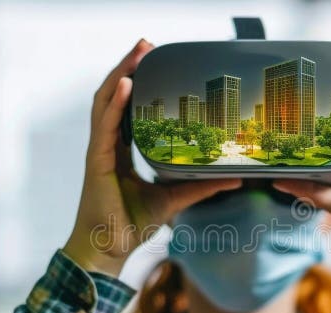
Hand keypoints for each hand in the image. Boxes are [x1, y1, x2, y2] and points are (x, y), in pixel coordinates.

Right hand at [63, 40, 240, 275]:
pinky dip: (116, 103)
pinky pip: (105, 126)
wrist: (110, 249)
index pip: (127, 109)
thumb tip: (234, 178)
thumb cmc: (130, 225)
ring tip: (138, 53)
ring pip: (106, 102)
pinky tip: (127, 85)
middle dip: (129, 68)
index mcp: (119, 151)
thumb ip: (200, 186)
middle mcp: (107, 145)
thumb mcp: (173, 199)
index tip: (154, 63)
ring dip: (121, 74)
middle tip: (148, 45)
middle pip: (114, 96)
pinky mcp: (96, 161)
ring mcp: (99, 151)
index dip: (137, 83)